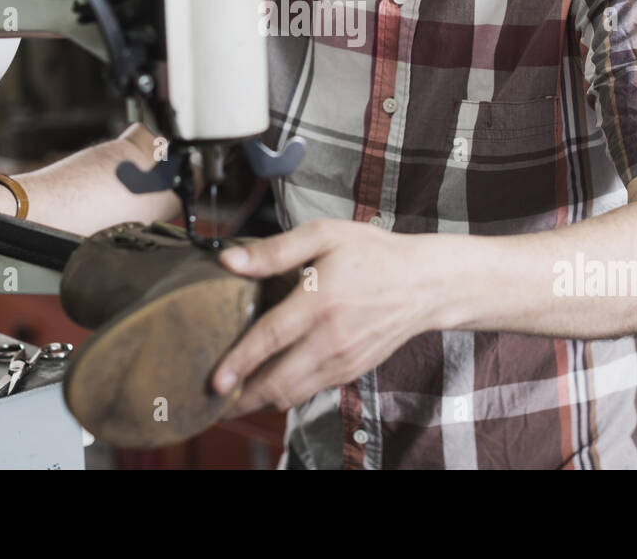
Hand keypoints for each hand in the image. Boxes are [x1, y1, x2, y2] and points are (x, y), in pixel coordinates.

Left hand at [210, 218, 438, 417]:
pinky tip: (268, 385)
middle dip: (242, 398)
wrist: (424, 284)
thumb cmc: (372, 253)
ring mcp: (343, 360)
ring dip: (260, 401)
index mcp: (321, 301)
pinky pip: (310, 391)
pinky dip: (285, 395)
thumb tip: (229, 260)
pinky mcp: (351, 371)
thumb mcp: (325, 236)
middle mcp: (332, 338)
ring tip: (233, 399)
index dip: (240, 362)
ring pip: (293, 395)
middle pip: (278, 381)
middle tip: (212, 400)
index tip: (215, 381)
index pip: (272, 339)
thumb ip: (275, 250)